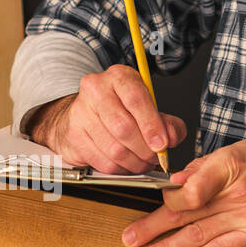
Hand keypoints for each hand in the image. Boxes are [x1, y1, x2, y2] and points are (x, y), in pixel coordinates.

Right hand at [23, 66, 186, 173]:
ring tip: (143, 162)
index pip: (135, 98)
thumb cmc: (119, 109)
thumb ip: (167, 122)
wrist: (84, 114)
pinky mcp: (73, 136)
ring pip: (114, 149)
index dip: (152, 125)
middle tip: (155, 157)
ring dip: (134, 162)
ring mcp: (80, 113)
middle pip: (123, 127)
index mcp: (118, 77)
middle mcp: (95, 90)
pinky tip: (126, 165)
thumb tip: (172, 137)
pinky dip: (120, 169)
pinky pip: (103, 161)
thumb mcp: (148, 107)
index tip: (163, 144)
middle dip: (145, 149)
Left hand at [121, 142, 245, 246]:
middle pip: (187, 214)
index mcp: (230, 165)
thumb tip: (173, 181)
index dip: (167, 200)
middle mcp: (239, 192)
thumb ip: (204, 167)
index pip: (188, 188)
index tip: (156, 205)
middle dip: (154, 228)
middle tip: (131, 239)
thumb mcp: (238, 152)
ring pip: (201, 235)